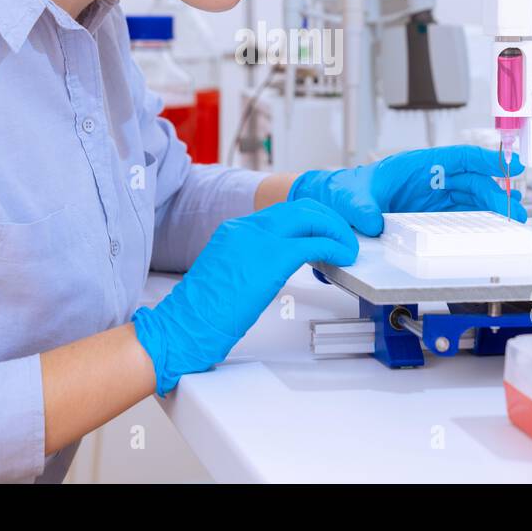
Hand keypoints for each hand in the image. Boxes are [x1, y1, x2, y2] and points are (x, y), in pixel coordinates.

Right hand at [131, 199, 357, 395]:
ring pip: (310, 217)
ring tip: (346, 246)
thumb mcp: (227, 273)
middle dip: (328, 219)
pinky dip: (334, 246)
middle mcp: (247, 227)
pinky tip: (342, 257)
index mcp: (235, 229)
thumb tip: (274, 266)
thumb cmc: (202, 311)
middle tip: (342, 236)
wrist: (185, 323)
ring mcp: (258, 239)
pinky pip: (314, 243)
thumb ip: (250, 260)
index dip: (309, 219)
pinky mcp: (272, 258)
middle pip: (300, 207)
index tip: (323, 231)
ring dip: (335, 230)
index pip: (282, 212)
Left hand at [288, 144, 525, 235]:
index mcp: (417, 164)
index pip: (458, 157)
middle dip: (496, 193)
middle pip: (472, 181)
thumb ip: (360, 207)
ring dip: (493, 208)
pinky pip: (462, 215)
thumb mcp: (350, 197)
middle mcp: (431, 179)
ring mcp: (434, 197)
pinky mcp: (433, 215)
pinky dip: (480, 220)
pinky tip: (495, 227)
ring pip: (472, 199)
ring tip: (512, 220)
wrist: (338, 205)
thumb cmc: (346, 191)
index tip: (509, 164)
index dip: (486, 159)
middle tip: (514, 210)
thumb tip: (371, 221)